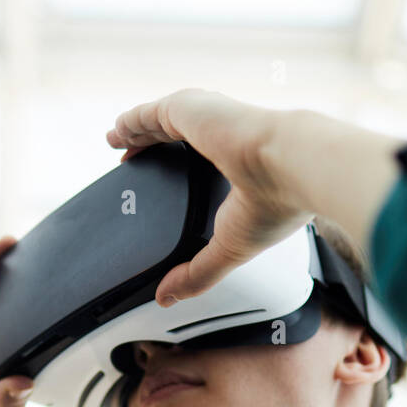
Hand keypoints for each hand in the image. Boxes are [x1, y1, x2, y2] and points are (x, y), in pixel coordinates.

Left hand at [106, 89, 404, 303]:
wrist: (289, 167)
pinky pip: (149, 114)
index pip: (202, 165)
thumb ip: (196, 272)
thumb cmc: (276, 203)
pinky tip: (116, 132)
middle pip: (178, 141)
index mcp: (240, 166)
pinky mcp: (189, 109)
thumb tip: (167, 297)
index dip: (177, 173)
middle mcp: (222, 139)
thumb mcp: (228, 248)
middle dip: (153, 148)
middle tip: (130, 163)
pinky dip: (132, 123)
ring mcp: (205, 121)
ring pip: (161, 125)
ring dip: (138, 132)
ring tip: (116, 139)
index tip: (158, 186)